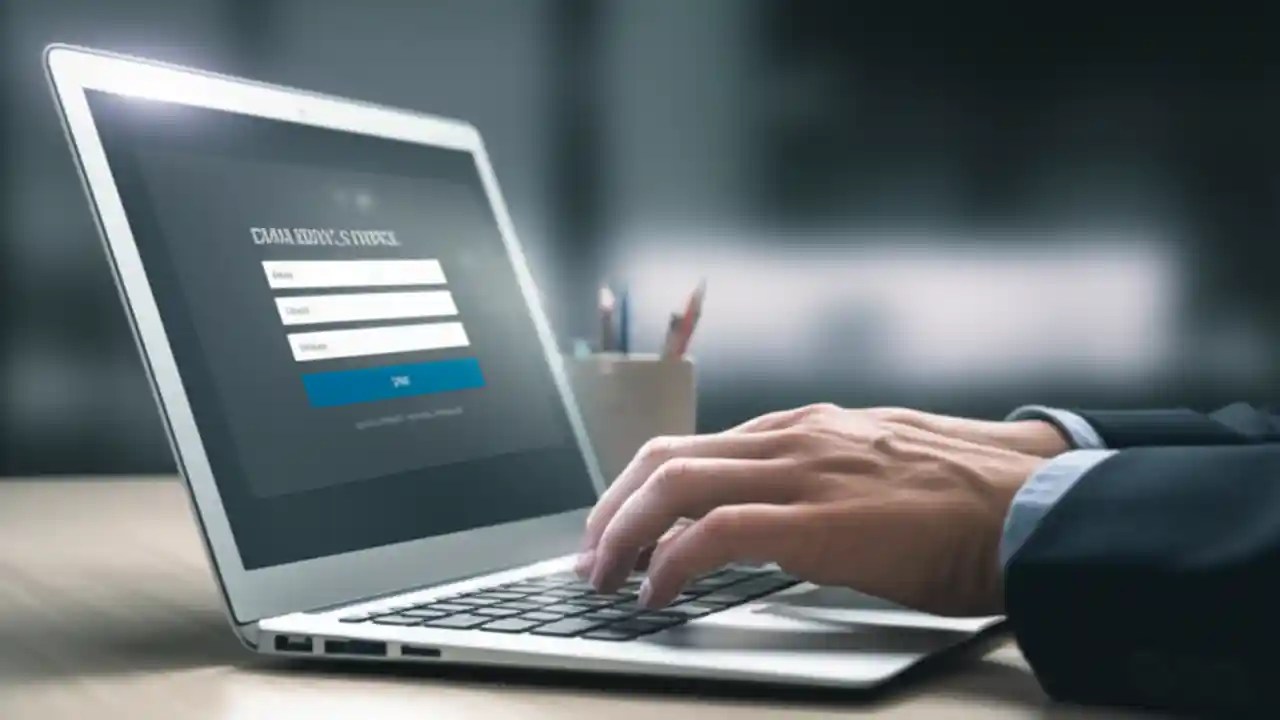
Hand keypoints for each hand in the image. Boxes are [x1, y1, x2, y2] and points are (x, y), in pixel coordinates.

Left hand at [578, 403, 1046, 616]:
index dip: (639, 489)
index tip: (618, 527)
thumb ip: (820, 481)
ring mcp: (802, 473)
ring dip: (623, 534)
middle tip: (593, 556)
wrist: (1032, 505)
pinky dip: (670, 564)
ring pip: (674, 485)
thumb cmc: (966, 499)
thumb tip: (779, 516)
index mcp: (803, 428)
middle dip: (612, 509)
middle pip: (664, 457)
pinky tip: (658, 594)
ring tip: (606, 579)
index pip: (692, 446)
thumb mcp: (876, 471)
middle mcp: (791, 439)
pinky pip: (712, 534)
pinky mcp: (816, 521)